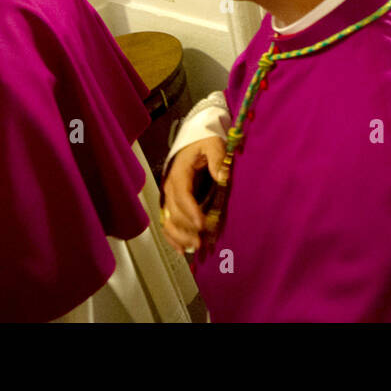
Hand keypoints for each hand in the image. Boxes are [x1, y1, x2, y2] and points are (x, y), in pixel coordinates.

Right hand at [160, 136, 225, 254]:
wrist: (193, 140)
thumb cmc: (204, 141)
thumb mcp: (213, 143)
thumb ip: (217, 158)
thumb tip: (223, 176)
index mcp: (179, 172)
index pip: (182, 194)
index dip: (190, 210)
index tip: (201, 223)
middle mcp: (170, 186)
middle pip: (174, 212)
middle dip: (186, 228)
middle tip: (202, 241)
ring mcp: (169, 196)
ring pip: (168, 220)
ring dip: (179, 236)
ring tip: (195, 246)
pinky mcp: (172, 203)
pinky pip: (168, 222)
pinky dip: (173, 237)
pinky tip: (182, 250)